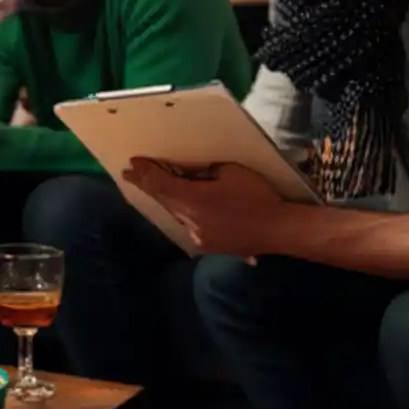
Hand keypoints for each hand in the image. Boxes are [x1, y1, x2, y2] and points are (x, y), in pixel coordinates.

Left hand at [121, 158, 287, 257]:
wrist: (279, 230)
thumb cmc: (257, 197)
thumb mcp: (231, 172)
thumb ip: (206, 172)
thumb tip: (194, 174)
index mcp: (193, 201)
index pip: (161, 185)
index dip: (145, 173)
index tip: (133, 163)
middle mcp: (189, 221)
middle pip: (164, 200)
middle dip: (147, 185)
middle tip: (130, 173)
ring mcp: (198, 236)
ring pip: (176, 214)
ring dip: (165, 200)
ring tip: (151, 186)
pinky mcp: (208, 245)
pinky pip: (190, 225)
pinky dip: (184, 212)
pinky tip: (185, 206)